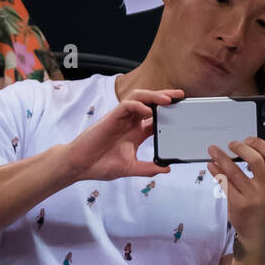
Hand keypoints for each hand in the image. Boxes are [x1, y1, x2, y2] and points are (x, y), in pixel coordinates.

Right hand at [64, 88, 183, 181]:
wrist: (80, 165)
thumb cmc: (101, 165)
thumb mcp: (130, 168)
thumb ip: (148, 168)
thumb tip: (166, 168)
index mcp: (136, 132)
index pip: (156, 117)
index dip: (170, 113)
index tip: (184, 111)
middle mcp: (130, 122)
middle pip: (150, 103)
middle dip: (166, 97)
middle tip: (181, 96)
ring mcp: (121, 118)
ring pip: (139, 98)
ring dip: (154, 96)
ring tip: (168, 99)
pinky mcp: (111, 118)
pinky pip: (126, 105)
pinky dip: (138, 106)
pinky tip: (148, 111)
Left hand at [206, 137, 264, 252]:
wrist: (260, 233)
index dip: (260, 143)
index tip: (249, 140)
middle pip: (255, 159)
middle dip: (240, 147)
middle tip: (232, 144)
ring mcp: (253, 196)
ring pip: (234, 170)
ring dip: (221, 157)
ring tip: (213, 150)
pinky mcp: (239, 204)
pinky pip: (225, 183)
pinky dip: (216, 172)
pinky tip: (212, 166)